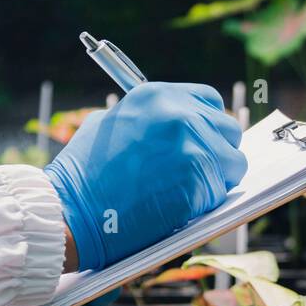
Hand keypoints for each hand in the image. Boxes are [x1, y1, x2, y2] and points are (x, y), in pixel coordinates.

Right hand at [45, 82, 247, 272]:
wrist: (71, 210)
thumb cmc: (83, 174)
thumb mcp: (112, 125)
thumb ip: (150, 121)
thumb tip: (176, 128)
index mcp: (158, 96)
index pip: (211, 102)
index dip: (210, 125)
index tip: (206, 142)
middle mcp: (180, 115)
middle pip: (229, 131)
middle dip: (218, 153)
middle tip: (200, 174)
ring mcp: (192, 147)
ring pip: (234, 164)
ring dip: (219, 180)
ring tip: (190, 193)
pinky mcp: (199, 181)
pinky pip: (222, 193)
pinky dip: (208, 204)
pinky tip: (180, 208)